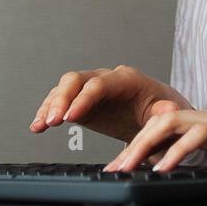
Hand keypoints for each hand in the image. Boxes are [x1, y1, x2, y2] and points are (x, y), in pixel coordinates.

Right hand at [30, 65, 193, 144]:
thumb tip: (169, 109)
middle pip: (76, 80)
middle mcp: (104, 78)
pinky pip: (59, 101)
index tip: (72, 117)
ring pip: (64, 89)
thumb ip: (164, 112)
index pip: (100, 84)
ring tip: (40, 126)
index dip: (84, 99)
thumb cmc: (160, 111)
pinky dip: (47, 112)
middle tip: (53, 121)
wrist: (153, 113)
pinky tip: (37, 126)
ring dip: (50, 106)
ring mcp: (89, 88)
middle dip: (62, 99)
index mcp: (126, 79)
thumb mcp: (166, 113)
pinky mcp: (79, 100)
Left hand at [105, 100, 206, 171]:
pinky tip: (162, 167)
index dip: (139, 150)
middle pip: (157, 125)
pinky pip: (199, 134)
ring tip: (126, 167)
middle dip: (131, 148)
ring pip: (169, 123)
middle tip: (111, 170)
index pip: (164, 133)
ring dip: (144, 146)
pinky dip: (177, 151)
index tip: (119, 169)